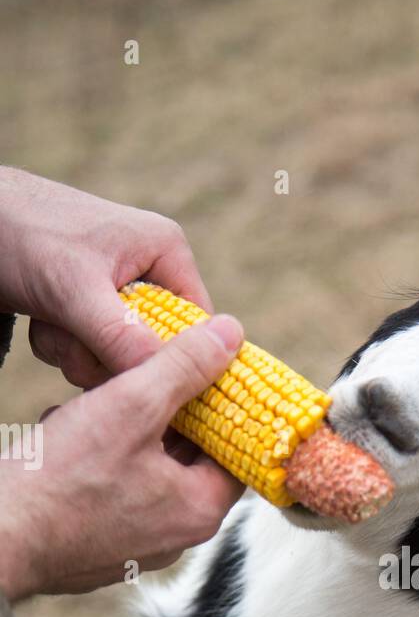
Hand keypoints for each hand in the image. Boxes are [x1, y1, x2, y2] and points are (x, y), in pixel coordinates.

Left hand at [0, 167, 211, 386]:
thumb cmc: (22, 235)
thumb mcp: (74, 290)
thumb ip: (119, 336)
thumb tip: (163, 377)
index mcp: (167, 252)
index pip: (197, 326)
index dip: (172, 360)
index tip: (138, 380)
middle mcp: (150, 270)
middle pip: (156, 347)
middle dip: (109, 356)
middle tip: (75, 340)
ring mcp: (120, 291)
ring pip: (120, 356)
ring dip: (79, 353)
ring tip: (51, 323)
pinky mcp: (91, 307)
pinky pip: (92, 350)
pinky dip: (63, 346)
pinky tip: (43, 321)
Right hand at [0, 316, 245, 599]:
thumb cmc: (61, 479)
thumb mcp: (131, 404)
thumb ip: (184, 367)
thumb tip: (230, 334)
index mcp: (200, 510)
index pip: (236, 451)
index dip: (223, 408)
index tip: (204, 376)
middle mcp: (176, 538)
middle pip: (189, 460)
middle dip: (165, 415)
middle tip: (142, 380)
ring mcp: (137, 547)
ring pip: (147, 472)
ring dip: (126, 432)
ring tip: (98, 403)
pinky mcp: (100, 548)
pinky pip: (115, 492)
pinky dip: (99, 460)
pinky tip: (68, 435)